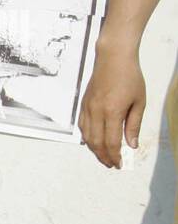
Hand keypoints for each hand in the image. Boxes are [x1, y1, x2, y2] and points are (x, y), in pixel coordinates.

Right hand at [78, 44, 145, 168]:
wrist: (113, 59)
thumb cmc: (129, 77)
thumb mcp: (139, 102)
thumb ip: (134, 124)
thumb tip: (132, 144)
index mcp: (112, 112)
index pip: (112, 142)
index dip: (115, 156)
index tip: (120, 164)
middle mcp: (97, 112)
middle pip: (96, 142)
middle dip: (104, 156)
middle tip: (112, 164)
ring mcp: (87, 109)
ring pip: (87, 136)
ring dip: (94, 149)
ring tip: (103, 156)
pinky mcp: (83, 105)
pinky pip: (82, 126)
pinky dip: (86, 137)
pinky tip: (92, 141)